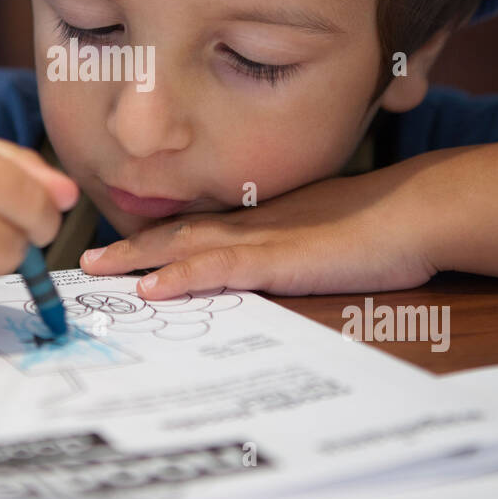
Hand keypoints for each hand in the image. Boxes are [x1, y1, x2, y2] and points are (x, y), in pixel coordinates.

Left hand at [81, 160, 439, 297]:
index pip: (195, 227)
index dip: (154, 238)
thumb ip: (289, 248)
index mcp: (259, 219)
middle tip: (86, 261)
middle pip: (175, 231)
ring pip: (183, 244)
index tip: (118, 249)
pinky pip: (218, 267)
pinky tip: (151, 286)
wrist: (411, 212)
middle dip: (128, 246)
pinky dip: (180, 274)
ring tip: (95, 268)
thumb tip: (272, 265)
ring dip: (136, 256)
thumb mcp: (321, 237)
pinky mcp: (276, 259)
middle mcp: (249, 224)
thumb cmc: (377, 227)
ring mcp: (260, 238)